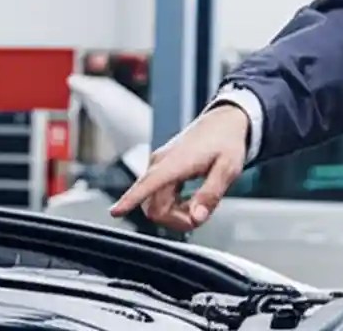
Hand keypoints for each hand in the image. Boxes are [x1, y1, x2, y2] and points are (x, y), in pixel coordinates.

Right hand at [108, 103, 249, 231]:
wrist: (224, 122)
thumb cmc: (227, 142)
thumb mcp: (228, 169)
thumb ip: (211, 194)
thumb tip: (196, 218)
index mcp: (174, 162)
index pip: (147, 184)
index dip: (130, 200)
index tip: (114, 212)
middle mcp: (160, 164)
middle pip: (154, 208)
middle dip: (176, 220)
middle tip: (202, 214)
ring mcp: (158, 167)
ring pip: (155, 206)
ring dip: (175, 215)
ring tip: (200, 205)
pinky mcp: (160, 171)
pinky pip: (158, 198)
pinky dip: (174, 207)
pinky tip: (191, 200)